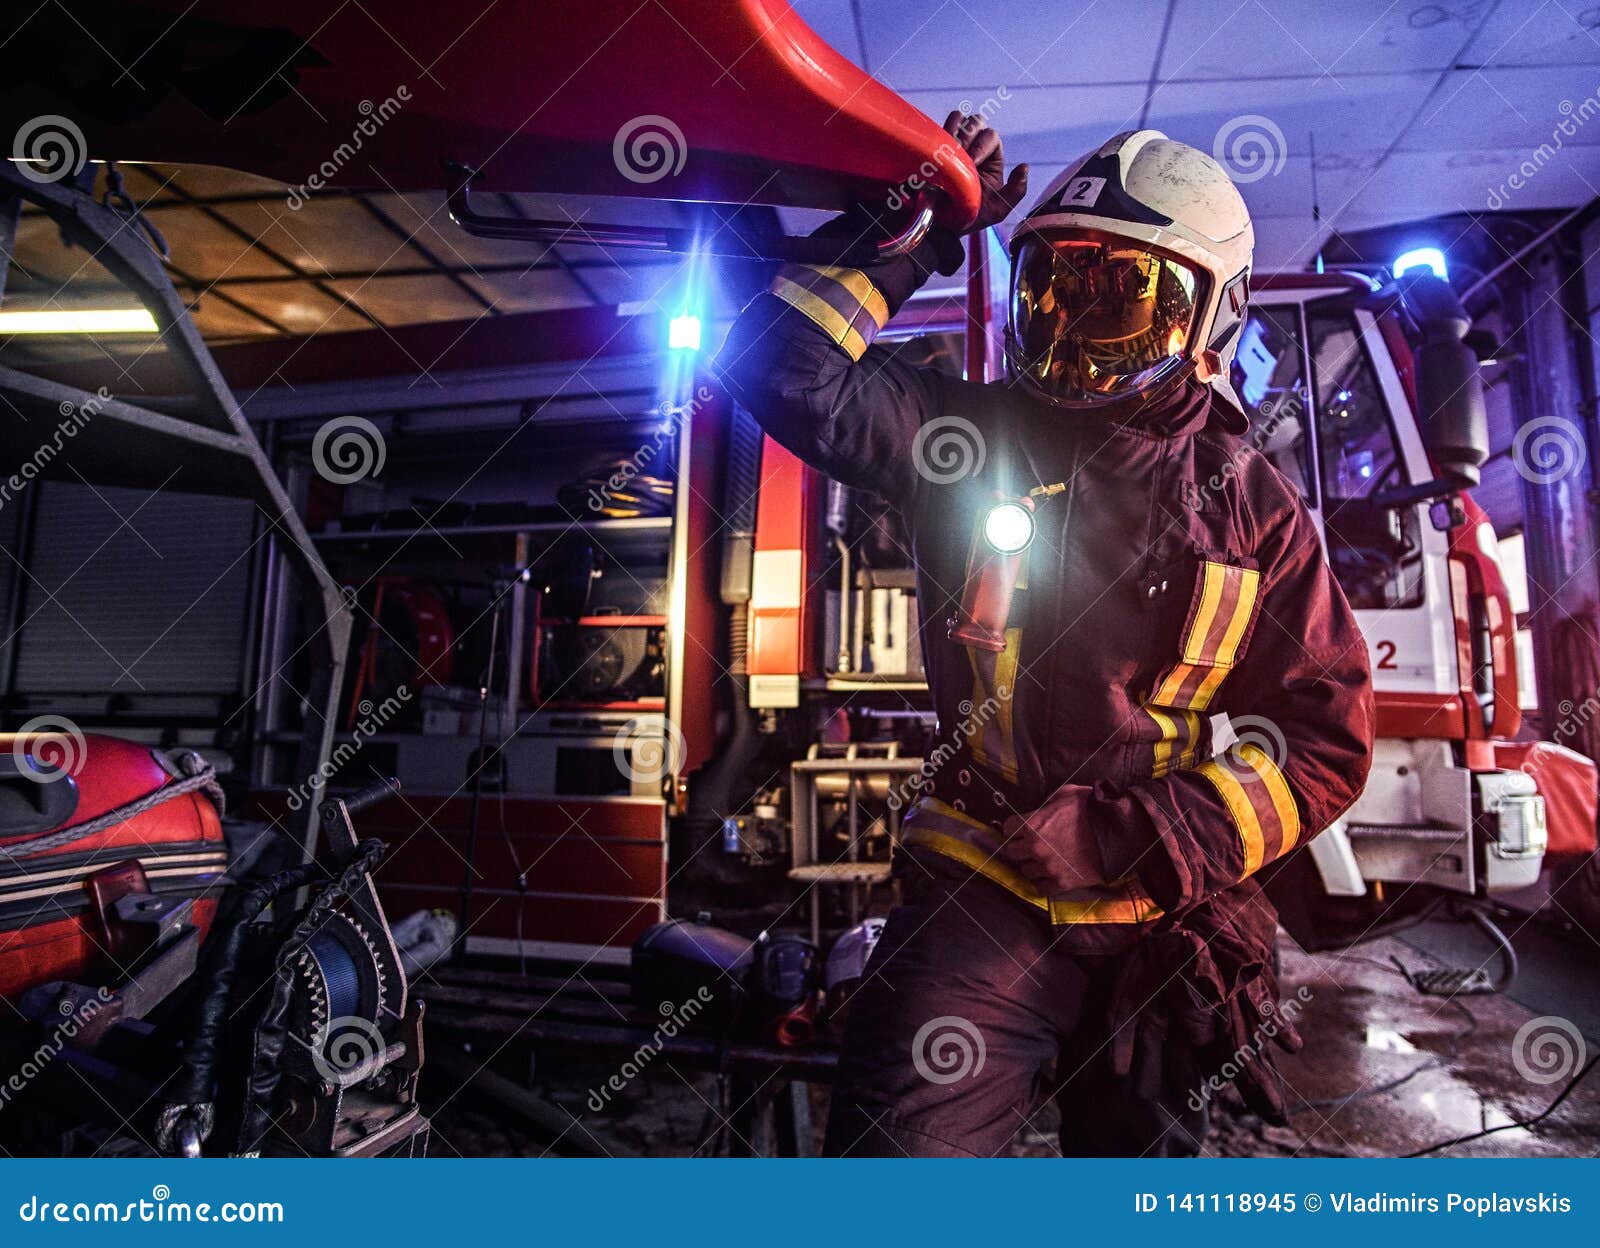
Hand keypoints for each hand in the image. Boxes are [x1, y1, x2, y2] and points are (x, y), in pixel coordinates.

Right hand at [942, 110, 1029, 234]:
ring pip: (958, 118)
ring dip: (954, 130)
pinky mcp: (935, 147)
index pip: (991, 136)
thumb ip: (1016, 191)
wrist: (941, 225)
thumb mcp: (998, 210)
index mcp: (991, 157)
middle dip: (968, 134)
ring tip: (947, 151)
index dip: (981, 146)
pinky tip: (936, 151)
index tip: (971, 162)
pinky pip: (938, 128)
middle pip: (977, 121)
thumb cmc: (969, 217)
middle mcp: (974, 146)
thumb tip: (1024, 166)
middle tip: (959, 152)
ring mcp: (953, 144)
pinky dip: (938, 133)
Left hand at [998, 786, 1106, 893]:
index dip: (1015, 828)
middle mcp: (1035, 848)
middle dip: (1019, 847)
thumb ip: (1047, 803)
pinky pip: (1042, 887)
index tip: (1021, 829)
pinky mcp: (1062, 883)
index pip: (1008, 828)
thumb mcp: (1066, 794)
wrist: (1117, 832)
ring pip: (1025, 871)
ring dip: (1032, 865)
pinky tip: (1051, 873)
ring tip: (1044, 859)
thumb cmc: (1091, 809)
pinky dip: (1044, 881)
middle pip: (1011, 852)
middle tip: (1029, 845)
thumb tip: (1041, 809)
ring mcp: (1048, 867)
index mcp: (1033, 825)